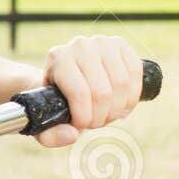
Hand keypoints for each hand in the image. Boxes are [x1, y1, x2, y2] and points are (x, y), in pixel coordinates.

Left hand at [32, 34, 144, 148]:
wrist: (64, 77)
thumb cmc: (53, 101)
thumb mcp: (43, 120)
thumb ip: (50, 135)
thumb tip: (73, 135)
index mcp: (58, 58)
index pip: (80, 93)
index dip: (86, 118)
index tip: (82, 126)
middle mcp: (80, 46)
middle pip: (103, 92)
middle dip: (103, 116)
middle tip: (96, 122)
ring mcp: (102, 42)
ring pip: (122, 84)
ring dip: (119, 108)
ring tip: (108, 114)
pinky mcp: (120, 44)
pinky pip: (135, 73)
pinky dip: (132, 96)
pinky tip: (122, 104)